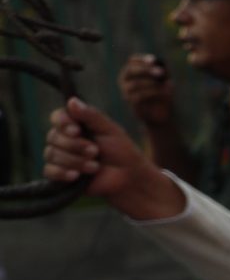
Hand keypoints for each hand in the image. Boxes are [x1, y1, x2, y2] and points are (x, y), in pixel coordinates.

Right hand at [44, 97, 185, 219]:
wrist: (129, 178)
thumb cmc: (122, 152)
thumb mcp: (110, 130)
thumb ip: (91, 116)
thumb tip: (71, 101)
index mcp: (75, 125)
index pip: (57, 117)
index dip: (63, 123)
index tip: (76, 131)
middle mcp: (64, 139)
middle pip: (53, 137)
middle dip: (75, 146)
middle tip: (95, 152)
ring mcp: (60, 157)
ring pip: (52, 154)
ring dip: (75, 161)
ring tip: (95, 167)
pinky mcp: (59, 175)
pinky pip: (49, 171)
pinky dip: (62, 173)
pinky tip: (76, 176)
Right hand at [118, 53, 174, 129]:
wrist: (162, 112)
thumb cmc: (162, 91)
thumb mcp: (165, 78)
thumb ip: (163, 69)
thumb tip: (159, 63)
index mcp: (132, 70)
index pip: (132, 60)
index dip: (142, 59)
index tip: (154, 60)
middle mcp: (125, 80)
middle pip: (130, 70)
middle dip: (146, 70)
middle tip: (161, 72)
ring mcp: (126, 92)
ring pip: (136, 84)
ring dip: (153, 83)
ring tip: (166, 85)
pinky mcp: (132, 103)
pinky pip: (140, 96)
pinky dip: (155, 93)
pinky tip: (167, 93)